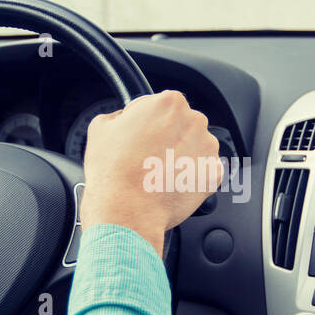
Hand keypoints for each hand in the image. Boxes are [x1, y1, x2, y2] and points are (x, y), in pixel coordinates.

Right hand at [78, 90, 221, 255]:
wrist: (126, 211)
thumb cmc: (113, 172)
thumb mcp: (101, 128)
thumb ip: (118, 114)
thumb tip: (123, 118)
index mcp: (169, 102)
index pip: (162, 104)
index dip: (148, 121)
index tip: (141, 136)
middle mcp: (194, 121)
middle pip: (182, 125)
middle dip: (168, 138)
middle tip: (148, 157)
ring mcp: (207, 148)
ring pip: (195, 147)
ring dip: (181, 156)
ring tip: (159, 173)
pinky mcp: (213, 174)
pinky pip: (203, 170)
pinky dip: (191, 177)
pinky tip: (171, 184)